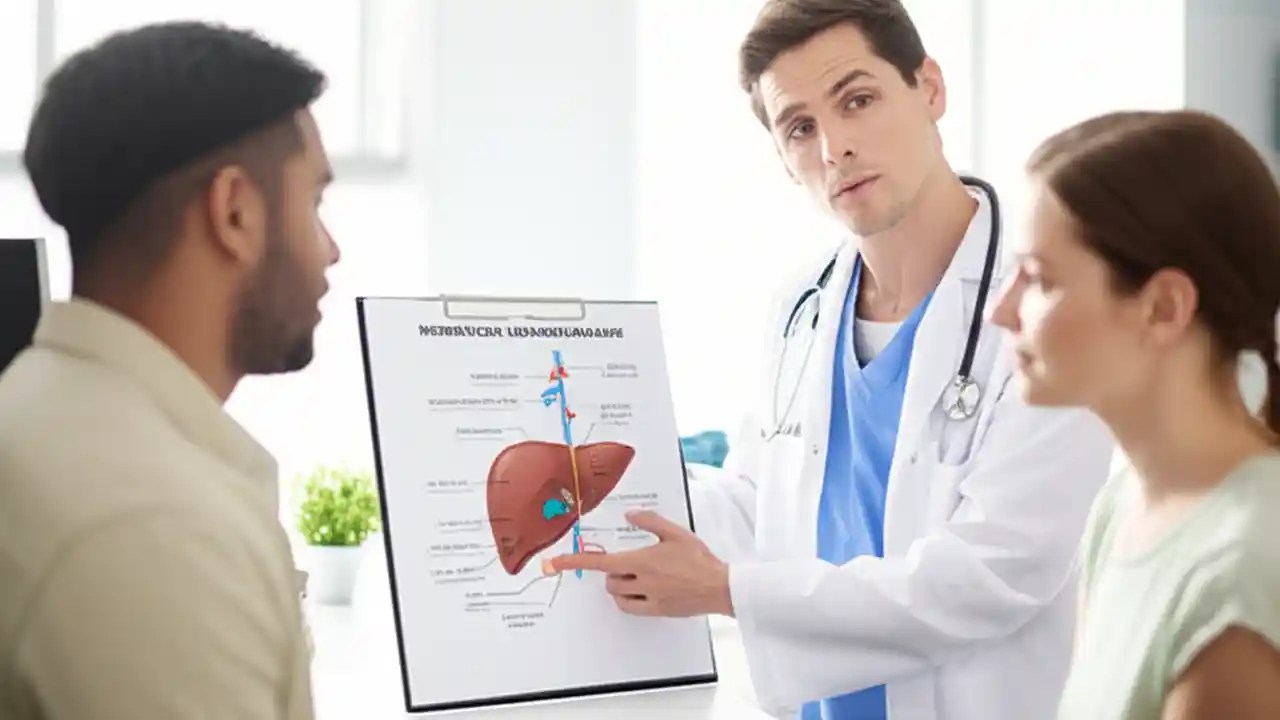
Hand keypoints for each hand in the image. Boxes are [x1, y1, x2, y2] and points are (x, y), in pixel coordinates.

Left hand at [542, 509, 733, 617]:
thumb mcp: (674, 532)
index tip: (554, 563)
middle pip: (610, 580)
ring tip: (641, 577)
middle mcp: (640, 582)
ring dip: (621, 586)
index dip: (573, 561)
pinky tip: (642, 592)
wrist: (719, 586)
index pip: (600, 562)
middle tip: (632, 564)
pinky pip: (631, 608)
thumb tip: (630, 515)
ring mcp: (648, 599)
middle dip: (614, 572)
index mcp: (641, 561)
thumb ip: (649, 521)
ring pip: (618, 595)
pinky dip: (630, 600)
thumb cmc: (699, 558)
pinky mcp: (656, 611)